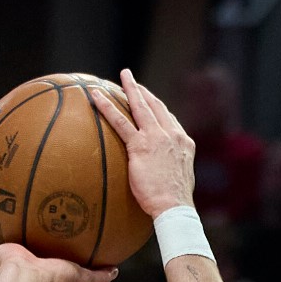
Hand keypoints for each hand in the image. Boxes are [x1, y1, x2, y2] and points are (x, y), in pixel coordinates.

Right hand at [0, 216, 116, 281]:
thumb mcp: (82, 278)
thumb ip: (98, 276)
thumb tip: (115, 270)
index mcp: (42, 271)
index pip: (46, 258)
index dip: (48, 247)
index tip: (53, 232)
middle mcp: (23, 264)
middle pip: (22, 246)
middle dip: (22, 233)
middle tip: (27, 215)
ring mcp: (6, 259)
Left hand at [88, 69, 195, 217]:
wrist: (175, 205)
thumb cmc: (175, 200)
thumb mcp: (179, 177)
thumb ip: (171, 167)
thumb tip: (162, 172)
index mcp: (183, 141)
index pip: (168, 118)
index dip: (156, 106)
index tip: (147, 98)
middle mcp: (172, 134)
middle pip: (155, 106)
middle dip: (143, 90)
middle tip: (131, 78)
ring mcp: (156, 138)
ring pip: (140, 107)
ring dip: (129, 88)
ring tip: (121, 76)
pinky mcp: (140, 146)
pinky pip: (120, 122)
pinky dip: (107, 107)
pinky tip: (97, 97)